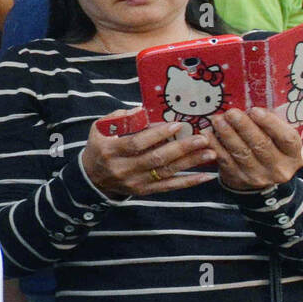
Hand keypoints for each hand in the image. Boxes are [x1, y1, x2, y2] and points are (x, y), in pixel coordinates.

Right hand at [81, 117, 218, 197]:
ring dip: (190, 163)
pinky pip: (169, 187)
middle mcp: (123, 169)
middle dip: (181, 148)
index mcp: (111, 151)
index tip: (177, 125)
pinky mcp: (144, 191)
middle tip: (202, 139)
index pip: (136, 143)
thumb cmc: (100, 146)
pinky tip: (206, 176)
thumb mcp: (100, 128)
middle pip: (155, 159)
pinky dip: (188, 182)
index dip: (157, 135)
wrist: (92, 178)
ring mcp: (134, 182)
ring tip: (210, 153)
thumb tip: (142, 110)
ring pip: (166, 173)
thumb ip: (120, 117)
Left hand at [210, 107, 302, 190]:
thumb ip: (271, 124)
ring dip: (227, 134)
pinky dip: (216, 146)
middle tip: (231, 113)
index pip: (286, 138)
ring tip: (218, 120)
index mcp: (294, 155)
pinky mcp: (240, 180)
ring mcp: (260, 177)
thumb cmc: (272, 148)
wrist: (263, 178)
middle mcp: (280, 169)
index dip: (270, 123)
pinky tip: (208, 134)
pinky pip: (226, 161)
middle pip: (261, 145)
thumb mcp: (279, 138)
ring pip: (242, 153)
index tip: (254, 110)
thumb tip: (250, 108)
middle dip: (244, 126)